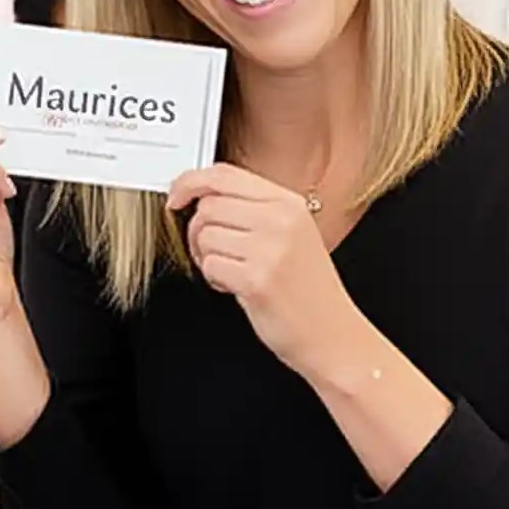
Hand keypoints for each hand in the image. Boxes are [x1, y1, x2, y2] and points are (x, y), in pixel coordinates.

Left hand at [168, 163, 363, 377]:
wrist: (331, 334)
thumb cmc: (308, 289)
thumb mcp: (292, 234)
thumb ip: (253, 209)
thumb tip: (202, 196)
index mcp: (289, 203)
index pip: (225, 175)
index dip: (190, 182)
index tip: (177, 197)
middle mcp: (281, 220)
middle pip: (208, 206)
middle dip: (199, 231)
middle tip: (215, 252)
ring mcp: (270, 248)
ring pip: (205, 235)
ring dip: (208, 258)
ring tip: (234, 272)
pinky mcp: (256, 279)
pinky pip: (209, 266)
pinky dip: (215, 279)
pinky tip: (237, 287)